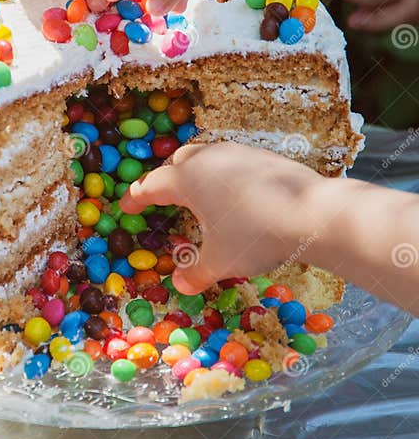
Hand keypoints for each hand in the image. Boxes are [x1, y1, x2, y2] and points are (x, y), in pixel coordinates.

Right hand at [120, 142, 323, 293]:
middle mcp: (209, 158)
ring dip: (196, 173)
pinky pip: (231, 162)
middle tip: (161, 198)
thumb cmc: (255, 235)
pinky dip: (223, 175)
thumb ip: (196, 272)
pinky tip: (235, 196)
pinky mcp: (263, 157)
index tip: (126, 207)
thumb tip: (181, 285)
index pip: (151, 185)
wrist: (312, 213)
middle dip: (166, 179)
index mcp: (188, 179)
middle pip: (177, 162)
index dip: (136, 198)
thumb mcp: (221, 260)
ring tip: (199, 195)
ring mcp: (238, 153)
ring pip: (206, 157)